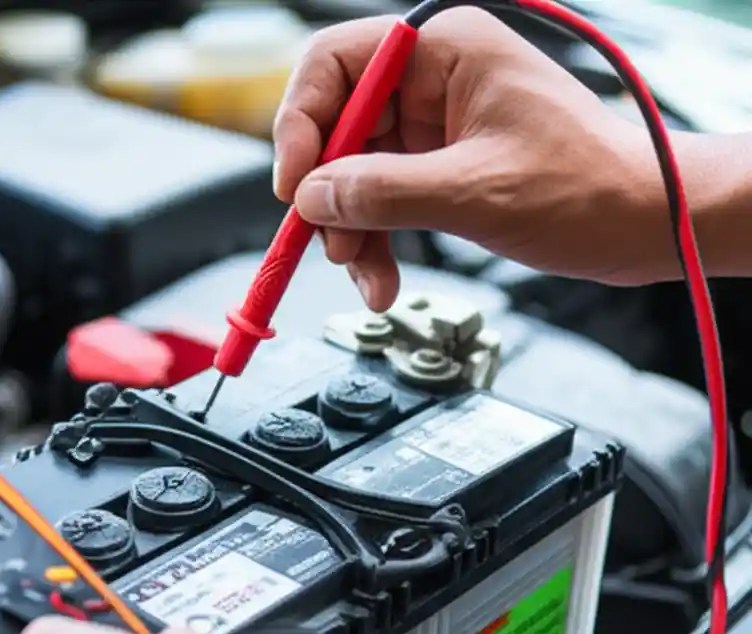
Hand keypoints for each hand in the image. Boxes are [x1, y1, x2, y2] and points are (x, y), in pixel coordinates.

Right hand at [275, 8, 671, 311]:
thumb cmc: (590, 188)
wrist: (642, 224)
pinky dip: (372, 239)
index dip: (302, 122)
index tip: (296, 184)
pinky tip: (380, 278)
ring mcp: (430, 122)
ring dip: (349, 229)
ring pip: (350, 171)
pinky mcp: (434, 163)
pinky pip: (377, 198)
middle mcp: (429, 77)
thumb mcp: (475, 192)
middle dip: (327, 191)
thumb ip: (383, 192)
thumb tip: (312, 198)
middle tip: (326, 240)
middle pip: (335, 124)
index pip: (335, 64)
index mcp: (443, 50)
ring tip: (365, 275)